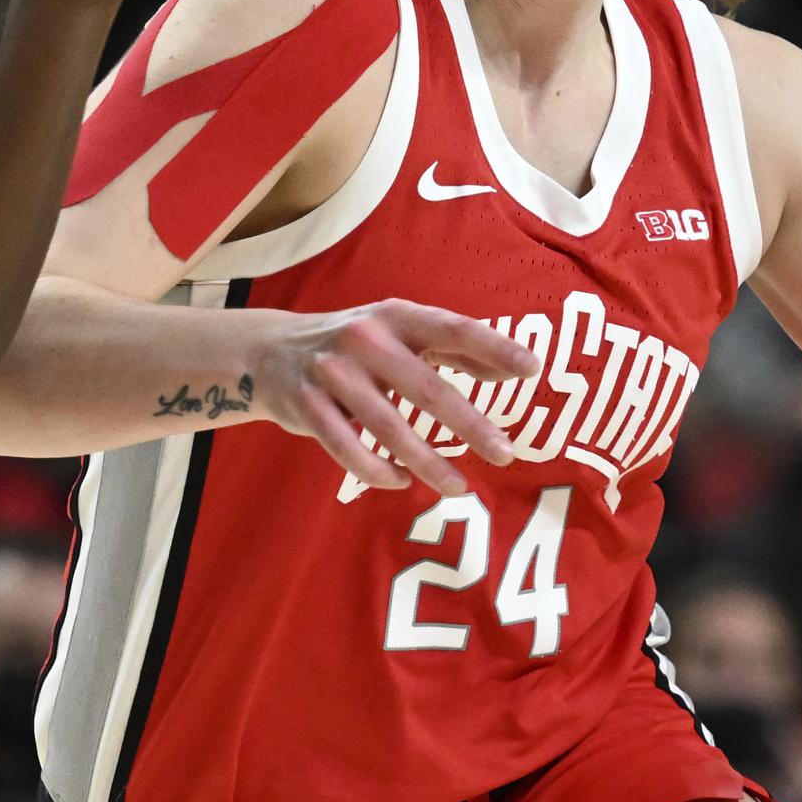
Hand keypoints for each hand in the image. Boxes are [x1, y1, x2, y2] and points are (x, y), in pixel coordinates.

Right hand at [248, 301, 540, 497]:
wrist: (269, 352)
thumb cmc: (354, 346)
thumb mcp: (400, 332)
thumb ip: (455, 349)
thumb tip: (515, 368)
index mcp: (395, 315)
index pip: (453, 329)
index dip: (494, 347)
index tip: (533, 369)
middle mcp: (363, 338)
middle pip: (427, 387)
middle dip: (470, 424)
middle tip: (505, 453)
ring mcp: (331, 372)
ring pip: (388, 427)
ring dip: (427, 462)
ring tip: (458, 486)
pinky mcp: (305, 405)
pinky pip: (348, 449)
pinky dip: (377, 470)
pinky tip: (401, 481)